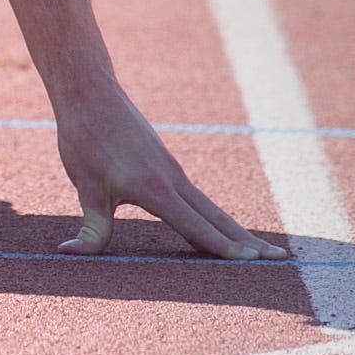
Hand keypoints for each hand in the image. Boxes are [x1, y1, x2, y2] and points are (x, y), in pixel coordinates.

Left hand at [53, 83, 286, 259]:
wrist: (89, 91)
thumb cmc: (85, 137)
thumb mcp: (85, 186)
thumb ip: (91, 227)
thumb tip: (72, 252)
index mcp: (156, 188)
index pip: (196, 226)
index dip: (223, 248)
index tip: (252, 263)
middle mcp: (173, 179)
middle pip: (217, 217)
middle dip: (248, 241)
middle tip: (281, 259)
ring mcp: (172, 170)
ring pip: (210, 206)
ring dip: (236, 229)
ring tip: (262, 248)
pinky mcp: (165, 163)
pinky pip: (197, 196)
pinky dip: (215, 215)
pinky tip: (219, 224)